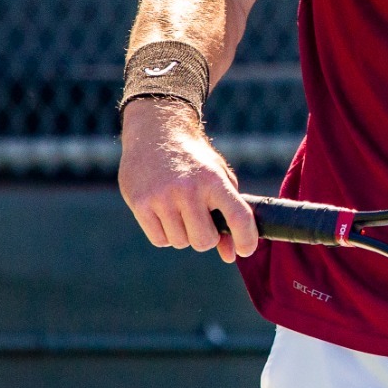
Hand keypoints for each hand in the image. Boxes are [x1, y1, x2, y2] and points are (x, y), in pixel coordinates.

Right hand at [119, 98, 258, 262]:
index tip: (246, 249)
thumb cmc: (194, 161)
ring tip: (180, 210)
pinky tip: (164, 212)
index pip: (238, 217)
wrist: (156, 132)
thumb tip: (231, 255)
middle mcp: (188, 189)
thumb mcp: (217, 177)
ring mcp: (162, 197)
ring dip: (183, 234)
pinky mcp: (141, 203)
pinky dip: (165, 234)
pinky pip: (160, 240)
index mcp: (213, 180)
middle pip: (204, 242)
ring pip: (180, 242)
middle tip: (202, 222)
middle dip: (206, 238)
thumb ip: (228, 213)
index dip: (247, 239)